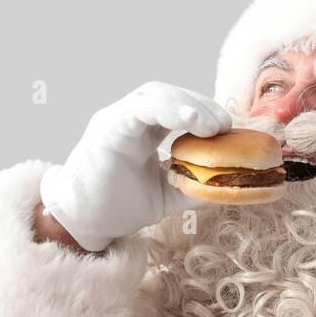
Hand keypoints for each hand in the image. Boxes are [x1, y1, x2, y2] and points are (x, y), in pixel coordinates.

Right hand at [39, 82, 232, 251]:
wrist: (83, 222)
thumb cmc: (119, 206)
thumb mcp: (168, 195)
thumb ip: (196, 186)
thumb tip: (231, 183)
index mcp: (143, 129)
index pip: (177, 106)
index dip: (204, 110)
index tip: (228, 129)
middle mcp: (128, 119)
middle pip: (169, 94)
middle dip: (200, 104)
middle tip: (225, 125)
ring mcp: (115, 121)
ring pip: (154, 95)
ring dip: (187, 104)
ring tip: (212, 125)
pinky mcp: (107, 130)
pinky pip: (137, 110)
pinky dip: (166, 109)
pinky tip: (190, 120)